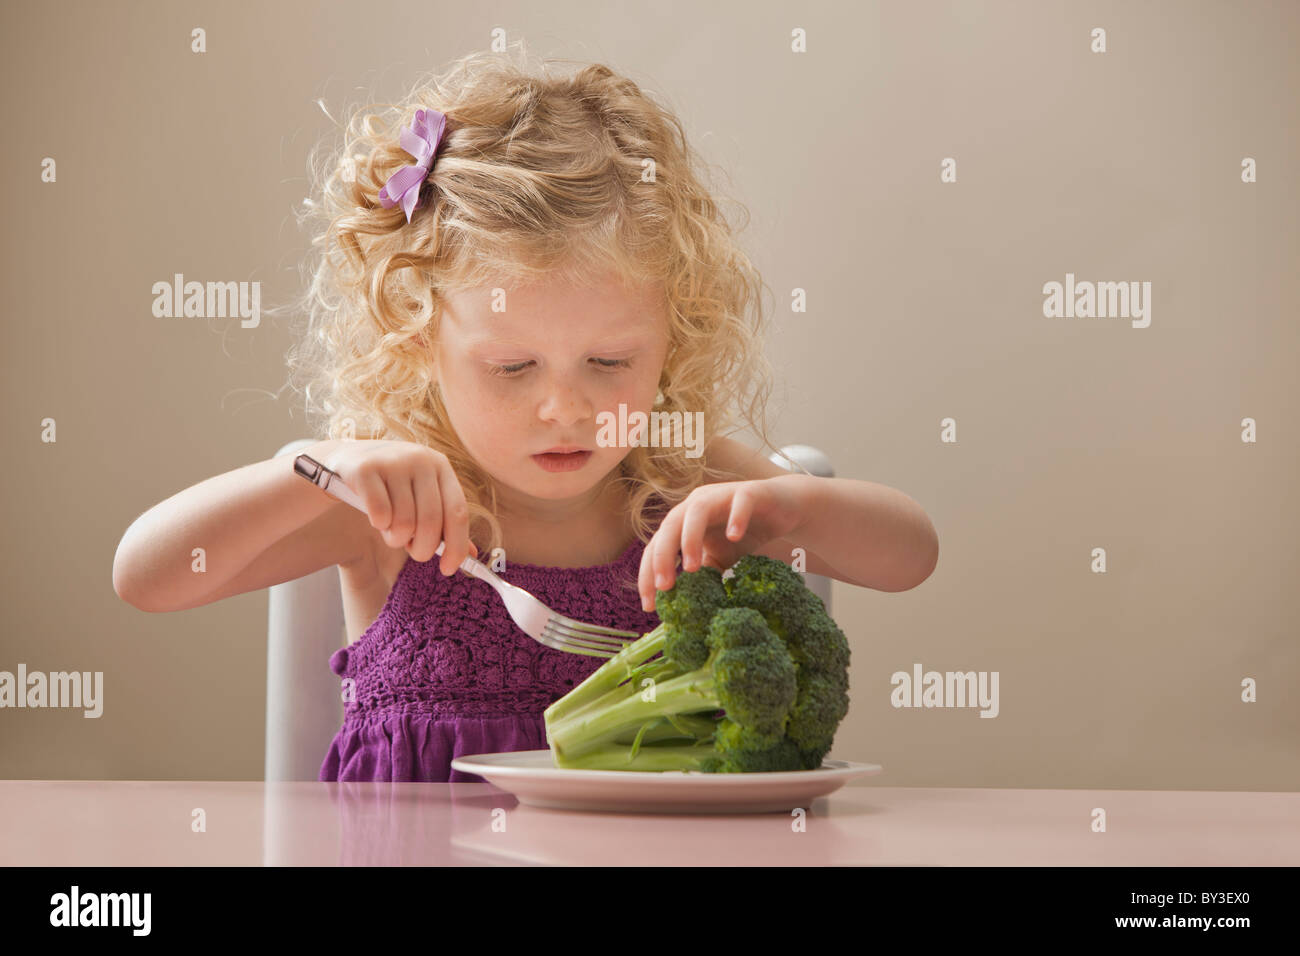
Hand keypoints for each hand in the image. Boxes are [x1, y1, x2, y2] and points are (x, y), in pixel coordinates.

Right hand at [312, 438, 473, 575]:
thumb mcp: (422, 496)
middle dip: (422, 548)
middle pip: (431, 521)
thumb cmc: (392, 487)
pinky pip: (380, 515)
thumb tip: (471, 555)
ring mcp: (394, 461)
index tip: (448, 569)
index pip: (458, 512)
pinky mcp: (366, 469)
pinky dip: (379, 525)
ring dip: (396, 539)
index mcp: (441, 466)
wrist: (347, 461)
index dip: (456, 545)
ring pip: (404, 522)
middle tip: (413, 551)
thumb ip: (445, 522)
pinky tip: (375, 517)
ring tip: (390, 530)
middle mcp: (421, 459)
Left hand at [638, 477, 806, 611]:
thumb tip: (686, 607)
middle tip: (665, 587)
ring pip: (698, 511)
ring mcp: (723, 495)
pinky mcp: (751, 492)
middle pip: (670, 526)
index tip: (649, 604)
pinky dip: (735, 518)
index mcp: (685, 520)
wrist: (784, 509)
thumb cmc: (746, 533)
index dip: (649, 573)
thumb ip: (702, 575)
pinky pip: (740, 502)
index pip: (658, 546)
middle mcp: (698, 503)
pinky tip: (733, 537)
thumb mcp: (720, 559)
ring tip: (693, 568)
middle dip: (663, 557)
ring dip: (690, 538)